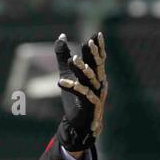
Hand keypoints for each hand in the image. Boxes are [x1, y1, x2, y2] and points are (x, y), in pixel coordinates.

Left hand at [54, 32, 106, 153]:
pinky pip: (82, 95)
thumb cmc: (75, 99)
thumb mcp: (67, 73)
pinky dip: (73, 88)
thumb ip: (63, 56)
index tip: (97, 34)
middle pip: (96, 67)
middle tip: (87, 42)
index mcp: (96, 76)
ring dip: (81, 69)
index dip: (98, 47)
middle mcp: (99, 84)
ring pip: (89, 80)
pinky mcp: (89, 106)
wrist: (80, 125)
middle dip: (92, 55)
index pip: (98, 59)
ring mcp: (96, 95)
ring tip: (71, 60)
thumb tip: (61, 36)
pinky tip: (61, 82)